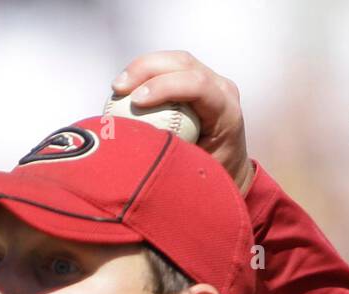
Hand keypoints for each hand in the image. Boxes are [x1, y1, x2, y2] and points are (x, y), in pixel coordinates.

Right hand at [111, 50, 254, 195]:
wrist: (230, 169)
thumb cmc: (213, 178)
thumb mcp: (196, 172)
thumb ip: (175, 155)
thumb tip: (142, 147)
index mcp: (226, 111)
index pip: (197, 85)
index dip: (164, 87)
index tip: (135, 101)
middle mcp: (222, 89)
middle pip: (182, 63)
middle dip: (146, 70)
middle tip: (117, 88)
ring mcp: (211, 80)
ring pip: (174, 60)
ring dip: (141, 68)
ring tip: (117, 87)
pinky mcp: (197, 79)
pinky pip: (169, 68)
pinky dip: (145, 75)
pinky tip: (126, 88)